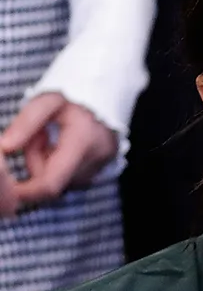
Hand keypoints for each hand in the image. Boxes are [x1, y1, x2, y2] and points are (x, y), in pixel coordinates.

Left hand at [0, 93, 117, 217]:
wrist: (105, 99)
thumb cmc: (72, 99)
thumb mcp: (46, 102)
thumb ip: (24, 124)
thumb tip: (4, 148)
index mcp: (83, 141)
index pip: (51, 183)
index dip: (27, 192)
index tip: (10, 190)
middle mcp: (96, 159)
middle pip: (52, 180)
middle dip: (36, 164)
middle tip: (38, 138)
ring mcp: (100, 168)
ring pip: (60, 181)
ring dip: (46, 165)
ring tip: (52, 140)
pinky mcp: (99, 172)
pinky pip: (69, 179)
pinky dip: (59, 166)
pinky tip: (63, 147)